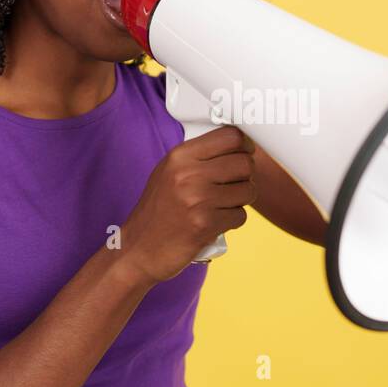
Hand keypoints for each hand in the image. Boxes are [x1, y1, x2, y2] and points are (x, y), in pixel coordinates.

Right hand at [117, 125, 256, 282]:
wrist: (138, 249)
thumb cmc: (158, 211)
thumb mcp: (169, 172)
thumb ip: (199, 157)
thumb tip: (239, 145)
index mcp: (180, 156)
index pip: (231, 137)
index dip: (244, 146)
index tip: (243, 154)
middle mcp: (188, 174)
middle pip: (245, 163)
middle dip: (245, 176)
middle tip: (232, 185)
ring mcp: (198, 199)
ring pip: (248, 190)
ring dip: (240, 200)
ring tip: (220, 206)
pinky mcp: (205, 224)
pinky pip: (240, 216)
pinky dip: (232, 221)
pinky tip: (214, 222)